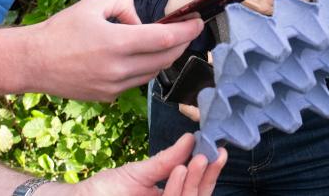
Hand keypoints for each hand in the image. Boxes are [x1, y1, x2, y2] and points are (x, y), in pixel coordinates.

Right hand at [31, 0, 203, 101]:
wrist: (34, 62)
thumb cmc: (61, 30)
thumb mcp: (92, 4)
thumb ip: (123, 4)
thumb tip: (141, 21)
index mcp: (116, 42)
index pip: (165, 39)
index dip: (187, 30)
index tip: (199, 22)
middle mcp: (119, 68)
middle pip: (165, 59)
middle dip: (181, 44)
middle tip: (187, 30)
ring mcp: (114, 86)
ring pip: (153, 72)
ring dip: (163, 57)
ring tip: (161, 42)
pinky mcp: (108, 96)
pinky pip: (136, 82)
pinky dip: (144, 68)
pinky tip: (136, 56)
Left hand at [48, 133, 225, 195]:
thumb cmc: (109, 188)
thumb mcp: (141, 171)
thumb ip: (167, 159)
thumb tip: (190, 138)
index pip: (198, 187)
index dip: (210, 171)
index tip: (219, 150)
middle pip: (199, 195)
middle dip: (207, 176)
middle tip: (210, 154)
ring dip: (194, 180)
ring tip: (195, 160)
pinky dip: (178, 189)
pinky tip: (179, 171)